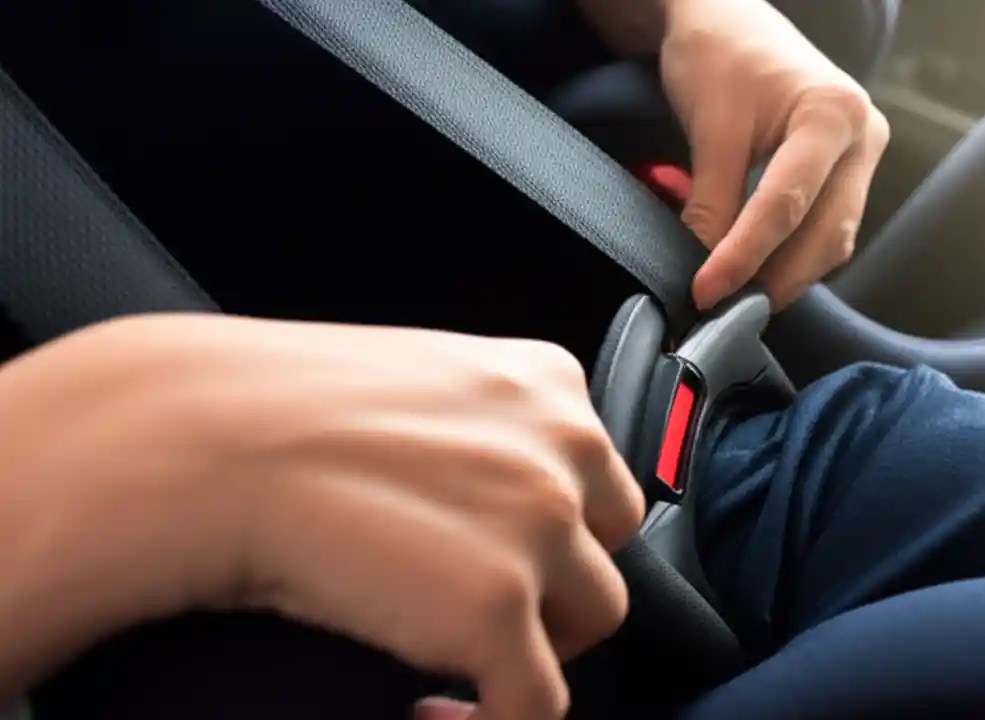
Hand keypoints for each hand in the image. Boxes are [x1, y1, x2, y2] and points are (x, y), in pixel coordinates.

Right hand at [0, 315, 644, 719]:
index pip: (597, 470)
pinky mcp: (495, 609)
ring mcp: (538, 527)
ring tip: (455, 655)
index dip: (558, 525)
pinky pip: (535, 703)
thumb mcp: (421, 383)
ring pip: (591, 618)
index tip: (508, 556)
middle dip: (557, 578)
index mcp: (547, 381)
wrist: (204, 440)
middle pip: (609, 541)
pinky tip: (430, 713)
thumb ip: (486, 428)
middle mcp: (563, 447)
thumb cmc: (282, 407)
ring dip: (533, 642)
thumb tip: (494, 505)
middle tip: (483, 602)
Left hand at [660, 0, 890, 309]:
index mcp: (833, 113)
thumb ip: (711, 203)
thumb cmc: (721, 55)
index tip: (706, 291)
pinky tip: (759, 274)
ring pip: (832, 239)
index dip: (744, 256)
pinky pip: (827, 229)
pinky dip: (794, 257)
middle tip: (726, 312)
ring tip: (738, 300)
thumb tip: (704, 270)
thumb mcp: (710, 128)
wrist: (729, 21)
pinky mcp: (847, 173)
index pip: (786, 205)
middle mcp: (861, 137)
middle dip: (776, 279)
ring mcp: (861, 157)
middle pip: (825, 232)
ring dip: (787, 275)